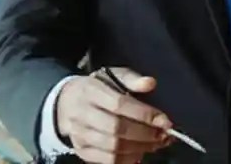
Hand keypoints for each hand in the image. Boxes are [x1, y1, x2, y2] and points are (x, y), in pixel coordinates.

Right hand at [54, 68, 172, 163]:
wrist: (65, 103)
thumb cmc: (95, 90)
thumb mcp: (110, 76)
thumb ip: (131, 79)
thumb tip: (150, 83)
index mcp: (90, 90)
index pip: (119, 104)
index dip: (144, 115)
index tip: (165, 121)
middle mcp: (82, 113)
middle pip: (117, 129)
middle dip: (145, 134)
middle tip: (164, 135)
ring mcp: (79, 134)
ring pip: (114, 147)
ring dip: (140, 148)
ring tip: (155, 143)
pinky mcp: (81, 150)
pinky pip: (108, 160)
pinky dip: (128, 159)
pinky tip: (140, 152)